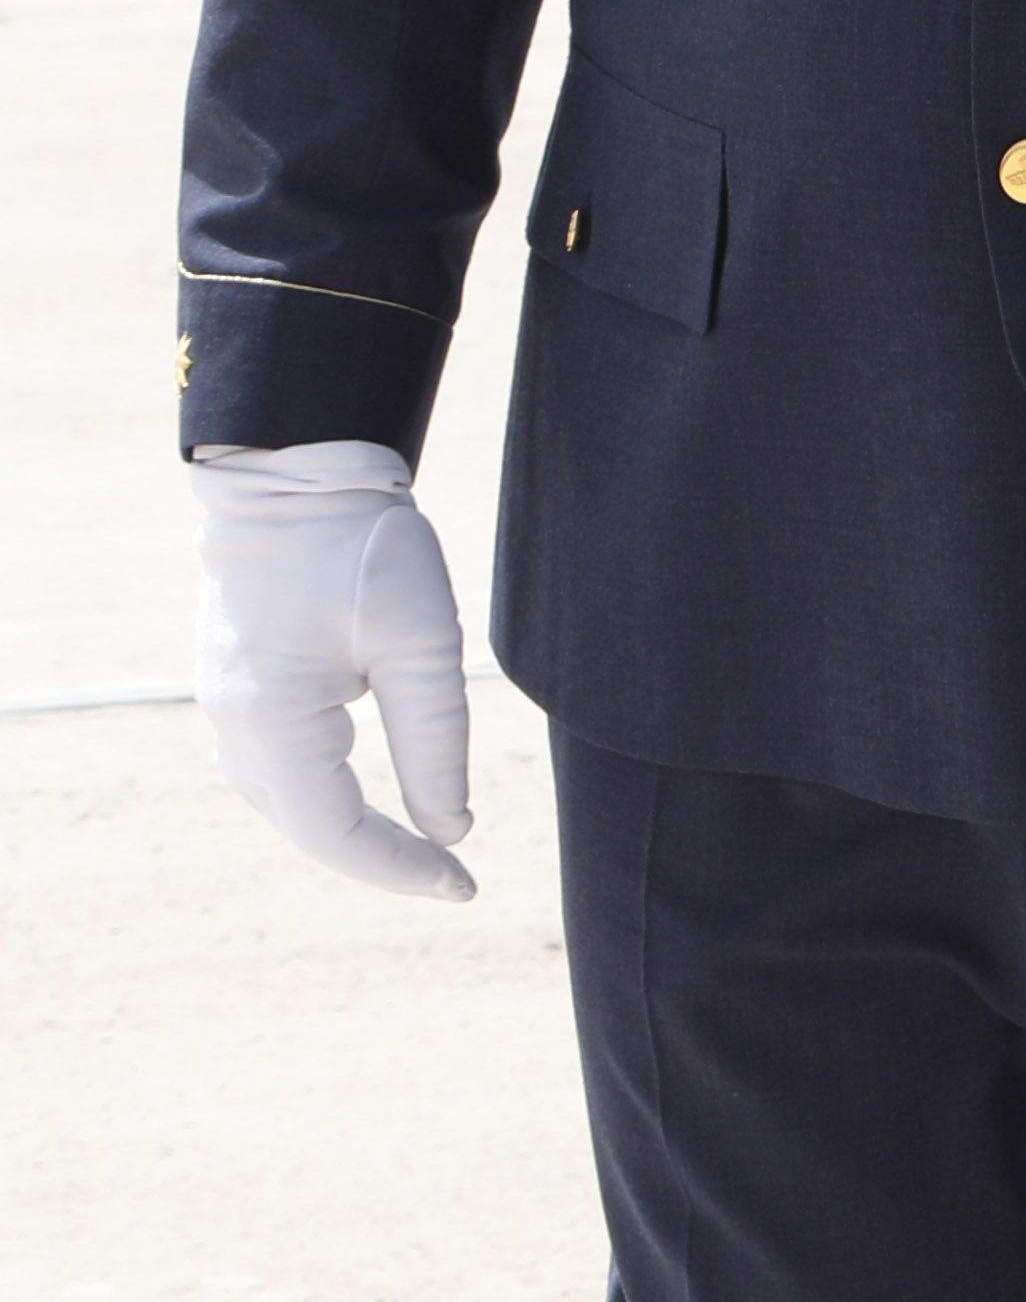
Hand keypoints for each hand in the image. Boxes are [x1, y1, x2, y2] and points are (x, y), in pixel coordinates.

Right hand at [192, 441, 476, 901]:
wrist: (294, 475)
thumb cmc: (362, 546)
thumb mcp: (420, 641)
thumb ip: (436, 741)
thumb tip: (451, 829)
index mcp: (271, 724)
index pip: (335, 835)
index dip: (400, 869)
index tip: (464, 885)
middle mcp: (234, 730)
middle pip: (308, 829)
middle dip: (381, 858)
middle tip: (457, 878)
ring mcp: (226, 711)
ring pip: (290, 804)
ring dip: (351, 833)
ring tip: (422, 850)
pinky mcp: (238, 690)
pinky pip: (281, 769)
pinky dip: (327, 796)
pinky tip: (374, 802)